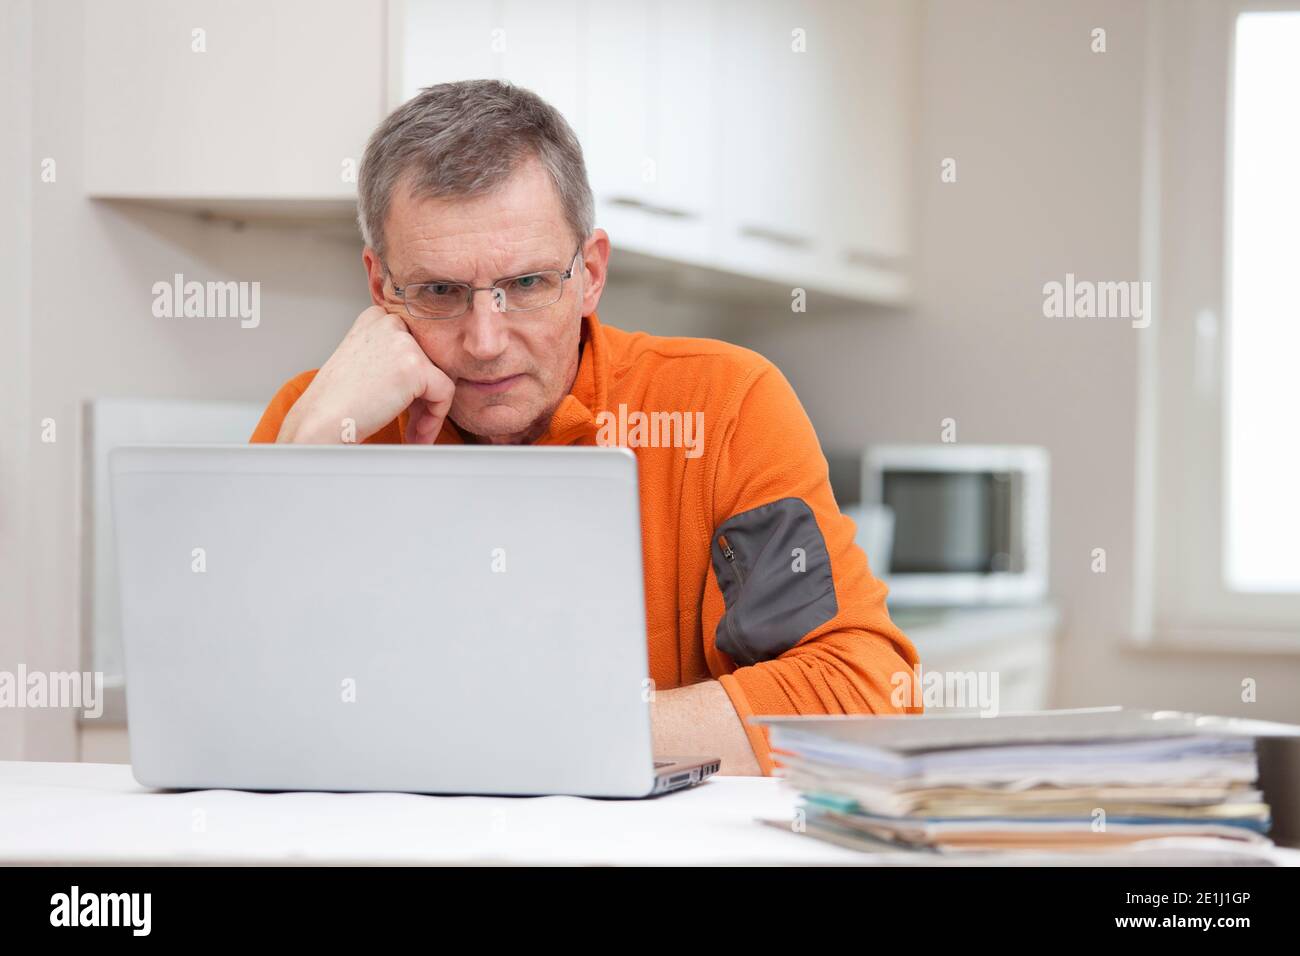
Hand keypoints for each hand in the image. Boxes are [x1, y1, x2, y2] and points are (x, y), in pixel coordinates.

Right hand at [277, 306, 454, 444]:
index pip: (415, 346)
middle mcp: (389, 322)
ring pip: (439, 379)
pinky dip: (435, 419)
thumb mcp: (364, 362)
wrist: (320, 421)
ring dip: (429, 411)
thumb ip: (393, 358)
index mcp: (376, 317)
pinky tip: (415, 434)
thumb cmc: (336, 401)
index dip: (414, 382)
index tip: (406, 406)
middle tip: (412, 423)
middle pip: (429, 362)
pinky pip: (445, 394)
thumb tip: (429, 374)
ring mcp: (403, 342)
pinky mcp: (415, 367)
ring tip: (413, 433)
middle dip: (423, 397)